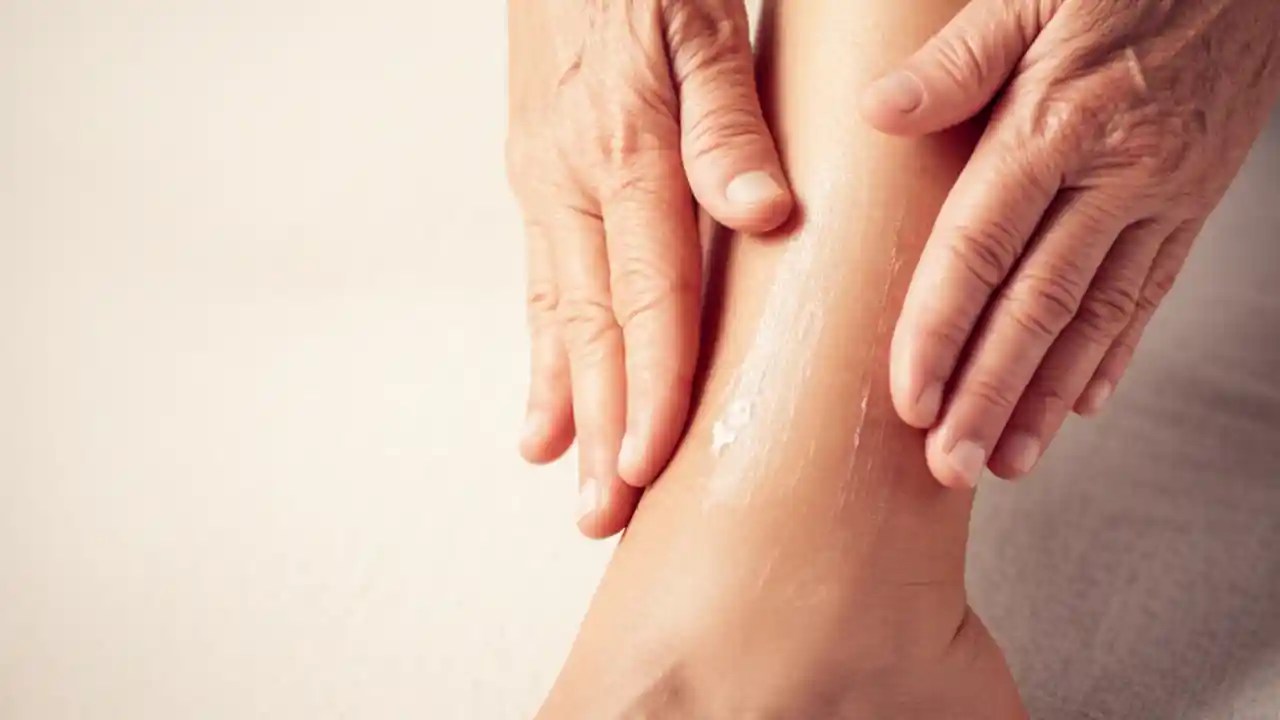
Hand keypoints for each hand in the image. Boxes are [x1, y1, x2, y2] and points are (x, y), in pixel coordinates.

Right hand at [506, 1, 790, 535]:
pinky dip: (541, 353)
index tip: (654, 462)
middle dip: (602, 424)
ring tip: (573, 483)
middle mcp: (571, 180)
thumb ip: (726, 121)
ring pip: (555, 315)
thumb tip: (758, 214)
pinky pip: (538, 283)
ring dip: (567, 405)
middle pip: (590, 325)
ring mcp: (545, 183)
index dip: (652, 383)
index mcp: (624, 150)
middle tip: (604, 513)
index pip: (646, 292)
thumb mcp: (703, 22)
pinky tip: (541, 409)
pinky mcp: (538, 177)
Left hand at [863, 0, 1279, 486]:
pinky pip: (1148, 293)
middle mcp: (1116, 175)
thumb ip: (956, 59)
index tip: (909, 398)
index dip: (942, 329)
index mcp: (1058, 124)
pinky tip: (1082, 404)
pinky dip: (1113, 355)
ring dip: (1048, 396)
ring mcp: (1162, 197)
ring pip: (1098, 317)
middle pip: (1041, 304)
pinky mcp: (1191, 205)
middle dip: (991, 393)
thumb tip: (878, 113)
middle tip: (952, 463)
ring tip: (1007, 460)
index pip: (983, 247)